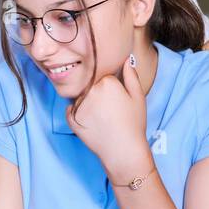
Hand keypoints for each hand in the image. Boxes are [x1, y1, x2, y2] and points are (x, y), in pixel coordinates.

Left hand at [65, 55, 151, 182]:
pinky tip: (92, 122)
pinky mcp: (70, 117)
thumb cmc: (133, 124)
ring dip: (88, 103)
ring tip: (102, 118)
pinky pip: (71, 109)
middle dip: (98, 93)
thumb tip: (126, 58)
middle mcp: (89, 90)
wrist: (123, 150)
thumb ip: (130, 75)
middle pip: (91, 85)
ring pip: (81, 96)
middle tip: (110, 110)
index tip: (118, 100)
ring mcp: (78, 104)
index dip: (112, 88)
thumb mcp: (138, 96)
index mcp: (106, 82)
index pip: (104, 76)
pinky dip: (78, 113)